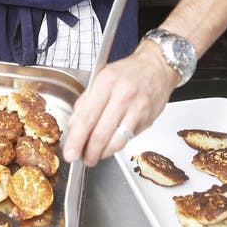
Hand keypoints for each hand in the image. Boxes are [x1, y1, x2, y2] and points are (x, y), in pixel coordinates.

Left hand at [62, 41, 178, 165]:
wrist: (157, 67)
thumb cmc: (128, 72)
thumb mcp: (101, 78)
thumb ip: (85, 102)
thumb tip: (74, 127)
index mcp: (107, 82)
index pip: (87, 117)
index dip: (76, 139)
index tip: (70, 153)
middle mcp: (123, 96)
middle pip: (101, 134)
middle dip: (88, 153)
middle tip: (81, 159)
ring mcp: (138, 109)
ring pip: (116, 142)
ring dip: (102, 154)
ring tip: (94, 155)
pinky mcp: (148, 120)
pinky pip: (128, 140)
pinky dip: (115, 146)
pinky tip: (109, 144)